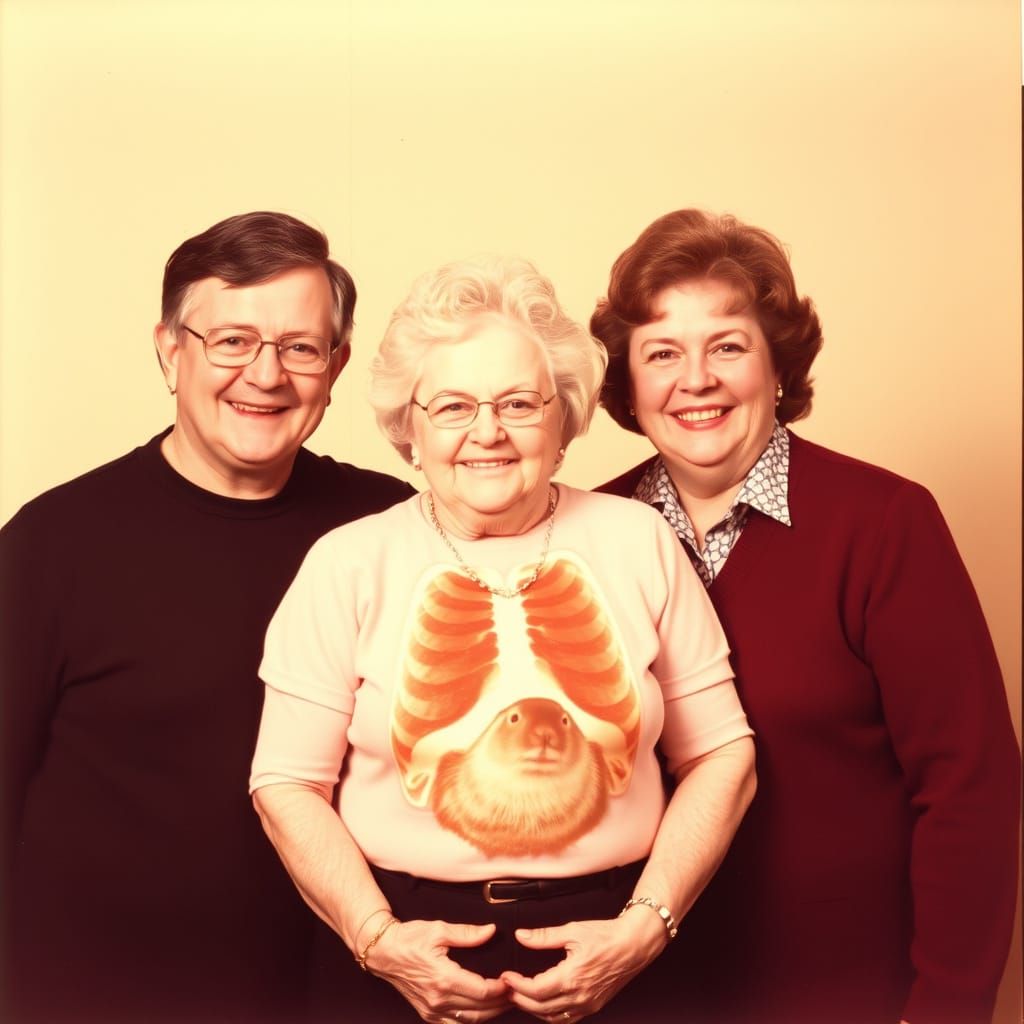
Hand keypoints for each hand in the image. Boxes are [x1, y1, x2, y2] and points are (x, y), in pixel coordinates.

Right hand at [366, 918, 509, 1022]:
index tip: (512, 980)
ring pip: (469, 1020)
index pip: (482, 991)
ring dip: (490, 1014)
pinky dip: (472, 1021)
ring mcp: (432, 1010)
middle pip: (480, 1009)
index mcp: (443, 978)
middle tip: (517, 992)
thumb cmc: (409, 938)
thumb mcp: (439, 929)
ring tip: (505, 1002)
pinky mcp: (428, 1014)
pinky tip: (482, 1012)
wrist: (383, 952)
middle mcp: (438, 999)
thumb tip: (491, 931)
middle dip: (501, 1002)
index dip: (501, 988)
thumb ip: (467, 933)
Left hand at [500, 912, 666, 1021]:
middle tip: (507, 987)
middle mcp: (579, 996)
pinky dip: (550, 1015)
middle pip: (540, 1008)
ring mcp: (587, 1004)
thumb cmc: (605, 935)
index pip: (536, 990)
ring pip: (552, 1017)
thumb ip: (544, 936)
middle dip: (520, 999)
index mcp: (572, 977)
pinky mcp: (593, 1006)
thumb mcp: (572, 930)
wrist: (633, 945)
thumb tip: (521, 936)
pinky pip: (566, 1019)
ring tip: (521, 995)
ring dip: (533, 1009)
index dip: (517, 985)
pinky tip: (543, 1004)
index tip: (506, 976)